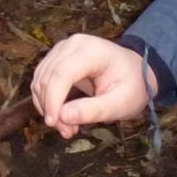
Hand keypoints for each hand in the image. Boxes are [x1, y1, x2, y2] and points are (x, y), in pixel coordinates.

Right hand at [30, 34, 155, 138]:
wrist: (136, 71)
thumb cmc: (132, 86)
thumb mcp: (120, 103)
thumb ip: (93, 110)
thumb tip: (63, 117)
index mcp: (92, 51)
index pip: (61, 74)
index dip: (53, 100)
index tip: (54, 124)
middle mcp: (72, 44)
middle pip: (48, 77)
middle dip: (51, 108)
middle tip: (67, 132)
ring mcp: (62, 48)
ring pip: (40, 79)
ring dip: (46, 106)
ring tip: (66, 126)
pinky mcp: (56, 56)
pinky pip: (41, 79)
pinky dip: (45, 99)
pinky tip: (60, 114)